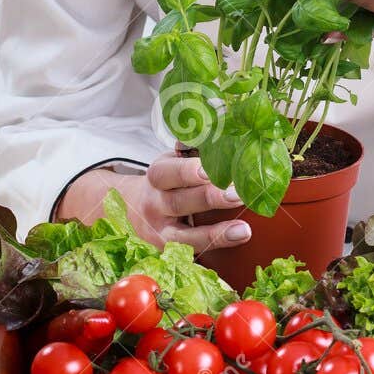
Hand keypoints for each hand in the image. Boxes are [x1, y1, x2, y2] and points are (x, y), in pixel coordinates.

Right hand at [56, 155, 250, 252]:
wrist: (129, 213)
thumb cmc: (166, 182)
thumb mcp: (172, 162)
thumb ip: (192, 149)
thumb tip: (220, 119)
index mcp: (157, 176)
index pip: (168, 173)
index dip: (188, 172)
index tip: (210, 170)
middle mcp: (155, 205)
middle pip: (179, 203)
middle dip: (210, 198)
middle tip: (238, 193)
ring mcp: (160, 232)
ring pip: (184, 235)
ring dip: (217, 232)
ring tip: (244, 230)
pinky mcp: (168, 253)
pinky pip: (190, 254)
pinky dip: (213, 250)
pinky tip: (235, 243)